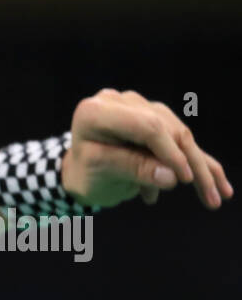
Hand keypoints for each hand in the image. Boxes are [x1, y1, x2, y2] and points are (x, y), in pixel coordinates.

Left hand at [61, 89, 232, 209]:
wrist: (79, 171)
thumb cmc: (84, 172)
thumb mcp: (100, 172)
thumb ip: (133, 169)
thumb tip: (172, 177)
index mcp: (98, 110)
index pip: (146, 126)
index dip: (170, 152)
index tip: (185, 179)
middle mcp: (123, 101)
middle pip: (167, 131)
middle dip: (190, 165)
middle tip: (210, 196)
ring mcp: (141, 106)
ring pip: (180, 135)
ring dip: (199, 168)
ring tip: (214, 198)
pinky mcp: (156, 117)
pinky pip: (182, 139)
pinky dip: (201, 163)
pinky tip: (220, 186)